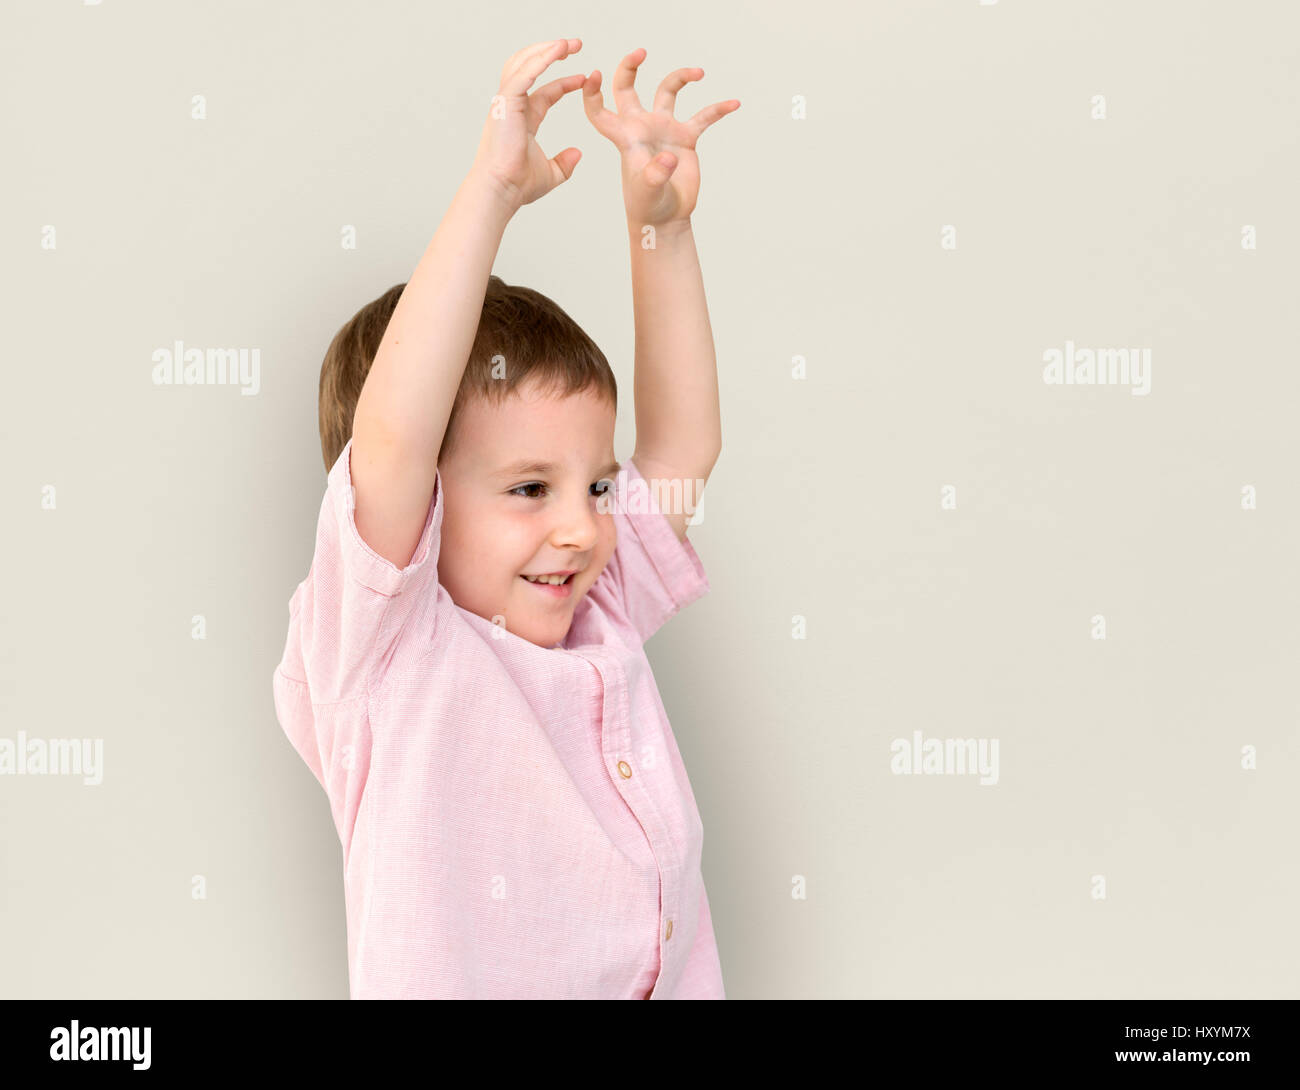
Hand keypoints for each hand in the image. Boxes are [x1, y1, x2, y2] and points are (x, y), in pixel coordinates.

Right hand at [470, 38, 587, 210]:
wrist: (501, 190)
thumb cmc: (517, 185)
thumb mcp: (550, 173)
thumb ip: (564, 164)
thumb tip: (577, 154)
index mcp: (522, 119)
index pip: (545, 92)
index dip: (564, 83)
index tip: (584, 78)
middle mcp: (512, 106)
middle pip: (529, 68)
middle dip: (551, 53)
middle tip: (576, 45)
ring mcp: (506, 102)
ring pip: (523, 63)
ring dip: (546, 49)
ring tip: (568, 42)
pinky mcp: (506, 102)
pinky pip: (524, 73)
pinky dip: (540, 60)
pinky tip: (557, 51)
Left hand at [582, 48, 738, 226]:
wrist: (665, 218)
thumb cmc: (648, 206)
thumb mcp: (647, 191)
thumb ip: (655, 174)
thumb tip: (669, 157)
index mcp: (625, 137)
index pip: (601, 111)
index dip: (592, 92)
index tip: (591, 74)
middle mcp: (642, 127)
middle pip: (628, 89)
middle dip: (629, 67)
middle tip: (640, 52)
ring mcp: (663, 130)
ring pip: (667, 92)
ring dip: (681, 77)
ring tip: (698, 73)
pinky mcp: (685, 139)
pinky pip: (703, 117)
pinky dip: (717, 110)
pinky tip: (733, 103)